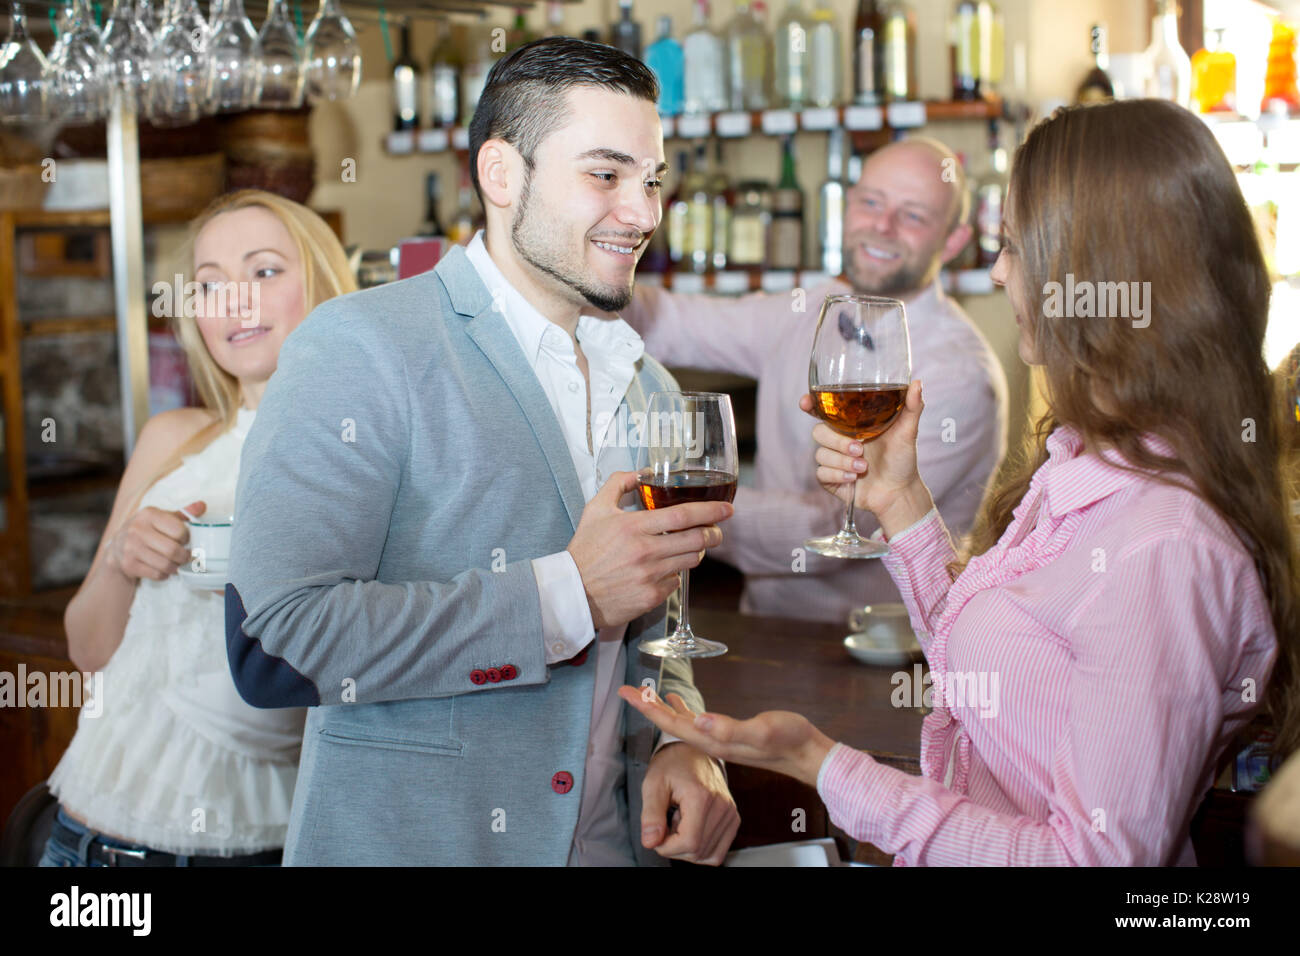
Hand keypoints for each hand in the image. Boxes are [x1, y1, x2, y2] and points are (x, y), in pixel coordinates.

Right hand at [107, 500, 206, 581]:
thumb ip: (184, 513)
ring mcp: (130, 548)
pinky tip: (163, 568)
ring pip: (166, 565)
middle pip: (173, 550)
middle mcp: (137, 530)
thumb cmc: (147, 530)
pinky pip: (157, 574)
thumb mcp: (162, 517)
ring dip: (176, 567)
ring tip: (176, 563)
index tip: (186, 541)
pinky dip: (165, 574)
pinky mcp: (129, 564)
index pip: (179, 530)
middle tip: (186, 556)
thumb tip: (202, 506)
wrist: (117, 547)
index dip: (187, 538)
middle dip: (185, 556)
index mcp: (149, 514)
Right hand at [567, 471, 732, 629]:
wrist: (572, 593)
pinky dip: (674, 574)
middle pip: (696, 540)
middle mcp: (645, 551)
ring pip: (690, 561)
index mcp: (633, 527)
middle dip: (713, 534)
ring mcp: (649, 576)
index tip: (727, 509)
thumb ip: (618, 484)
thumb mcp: (595, 510)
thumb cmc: (584, 550)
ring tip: (687, 547)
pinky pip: (675, 582)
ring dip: (694, 552)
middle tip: (716, 531)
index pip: (683, 515)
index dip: (711, 511)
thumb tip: (641, 471)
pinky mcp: (651, 597)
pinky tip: (662, 569)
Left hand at [620, 687, 835, 788]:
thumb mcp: (762, 731)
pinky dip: (682, 711)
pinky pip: (695, 723)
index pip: (672, 723)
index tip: (628, 693)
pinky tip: (679, 704)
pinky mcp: (728, 735)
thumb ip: (731, 728)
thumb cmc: (789, 740)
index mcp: (714, 741)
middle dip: (647, 706)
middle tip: (626, 690)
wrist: (807, 754)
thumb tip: (701, 720)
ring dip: (662, 709)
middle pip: (671, 723)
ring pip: (681, 723)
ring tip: (645, 695)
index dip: (648, 707)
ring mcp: (719, 740)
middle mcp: (712, 742)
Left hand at [641, 738, 739, 864]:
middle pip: (698, 852)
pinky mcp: (734, 819)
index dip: (667, 847)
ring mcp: (731, 814)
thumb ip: (650, 815)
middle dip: (675, 847)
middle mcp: (722, 807)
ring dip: (688, 848)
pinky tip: (691, 829)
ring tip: (680, 822)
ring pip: (709, 856)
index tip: (657, 833)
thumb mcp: (653, 784)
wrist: (692, 752)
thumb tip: (650, 842)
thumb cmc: (671, 765)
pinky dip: (701, 849)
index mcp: (702, 797)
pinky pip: (718, 851)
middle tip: (667, 823)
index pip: (689, 843)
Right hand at [800, 379, 933, 535]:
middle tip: (860, 448)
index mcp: (851, 424)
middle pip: (818, 431)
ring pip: (820, 454)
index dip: (810, 404)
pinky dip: (837, 474)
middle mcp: (838, 440)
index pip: (823, 410)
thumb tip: (918, 383)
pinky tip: (853, 478)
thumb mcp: (908, 431)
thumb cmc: (903, 460)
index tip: (806, 403)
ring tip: (863, 467)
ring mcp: (833, 459)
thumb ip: (912, 407)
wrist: (900, 491)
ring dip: (842, 461)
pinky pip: (821, 473)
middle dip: (837, 441)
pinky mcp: (830, 479)